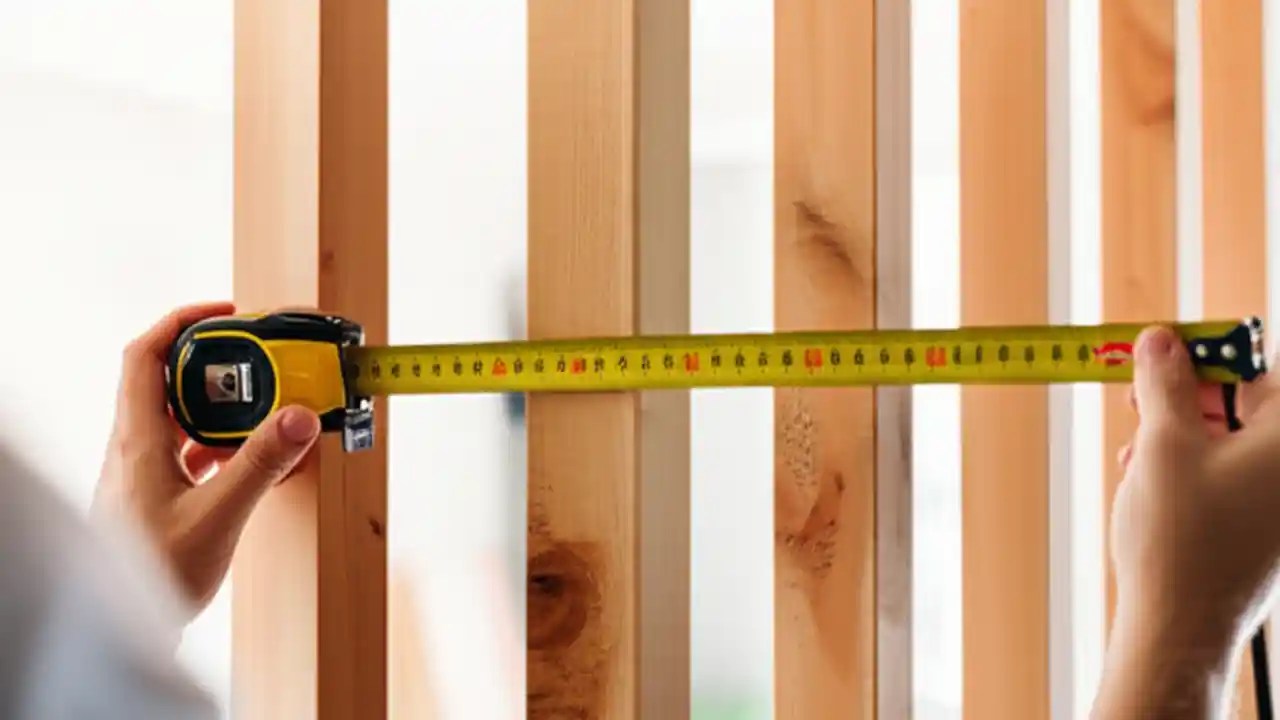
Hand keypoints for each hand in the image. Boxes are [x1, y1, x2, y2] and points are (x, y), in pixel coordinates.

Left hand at [91, 302, 321, 618]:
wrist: (119, 630)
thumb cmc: (153, 575)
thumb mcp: (219, 515)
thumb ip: (261, 464)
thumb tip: (299, 416)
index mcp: (138, 439)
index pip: (146, 355)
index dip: (182, 321)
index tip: (227, 312)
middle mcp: (135, 448)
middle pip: (170, 381)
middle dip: (218, 364)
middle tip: (261, 361)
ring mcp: (144, 474)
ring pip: (181, 418)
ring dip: (223, 408)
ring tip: (266, 410)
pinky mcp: (157, 498)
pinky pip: (189, 453)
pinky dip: (222, 446)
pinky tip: (250, 462)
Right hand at [1093, 325, 1279, 717]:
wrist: (1179, 627)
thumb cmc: (1181, 543)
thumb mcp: (1163, 445)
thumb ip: (1164, 384)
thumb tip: (1161, 343)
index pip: (1260, 368)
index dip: (1208, 351)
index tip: (1165, 346)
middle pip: (1250, 402)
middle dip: (1190, 394)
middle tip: (1143, 394)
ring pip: (1235, 439)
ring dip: (1183, 431)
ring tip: (1137, 444)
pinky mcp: (1265, 528)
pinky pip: (1234, 474)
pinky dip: (1193, 465)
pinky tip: (1149, 475)